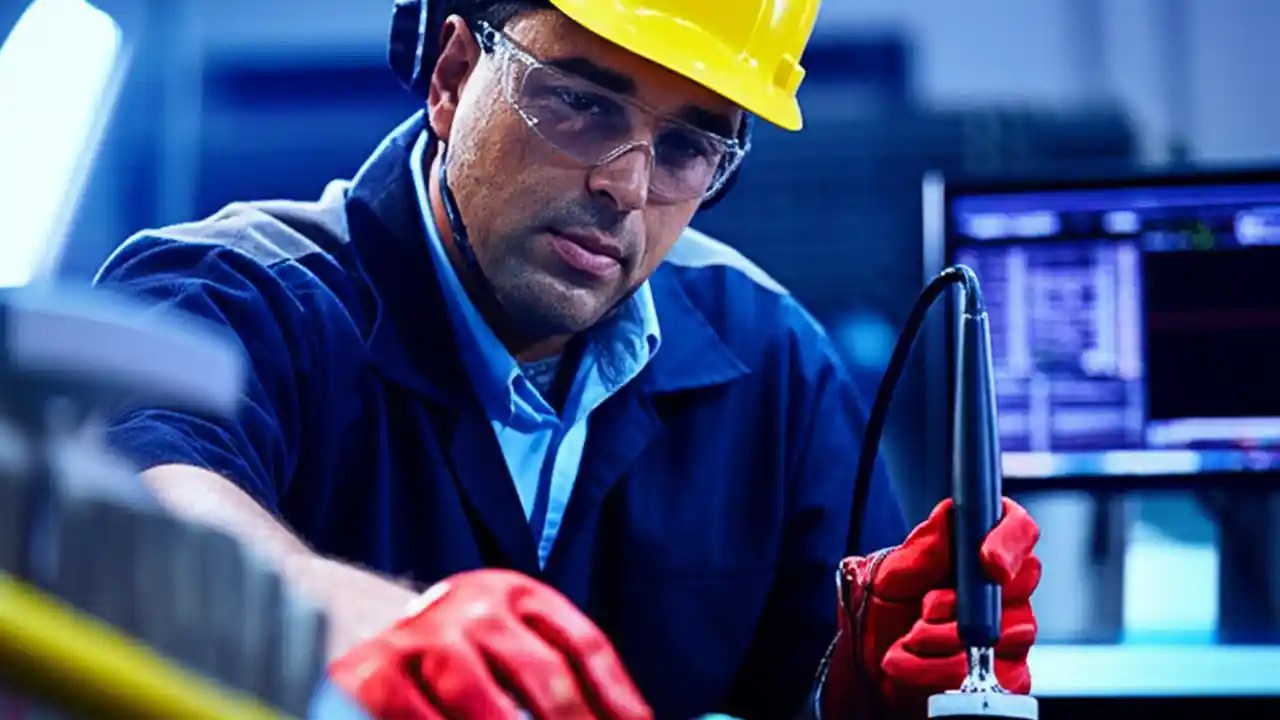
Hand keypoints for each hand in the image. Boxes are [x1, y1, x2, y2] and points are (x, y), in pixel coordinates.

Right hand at [328, 568, 652, 719]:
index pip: (584, 648)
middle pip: (545, 677)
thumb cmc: (455, 658)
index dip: (619, 701)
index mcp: (519, 595)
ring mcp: (423, 638)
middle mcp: (475, 606)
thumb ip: (560, 682)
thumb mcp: (509, 648)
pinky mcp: (372, 675)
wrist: (346, 624)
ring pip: (485, 702)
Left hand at [821, 498, 1040, 718]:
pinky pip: (995, 674)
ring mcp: (1013, 629)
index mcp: (979, 548)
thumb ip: (923, 548)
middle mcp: (1004, 587)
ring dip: (943, 638)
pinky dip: (938, 670)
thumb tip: (949, 517)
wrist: (871, 661)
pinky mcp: (1010, 672)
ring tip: (909, 637)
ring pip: (1003, 632)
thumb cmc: (887, 610)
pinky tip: (909, 662)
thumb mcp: (890, 573)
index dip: (1010, 541)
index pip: (1020, 528)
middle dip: (963, 601)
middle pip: (1021, 582)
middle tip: (925, 608)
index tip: (987, 561)